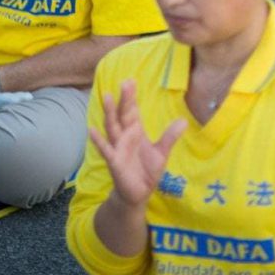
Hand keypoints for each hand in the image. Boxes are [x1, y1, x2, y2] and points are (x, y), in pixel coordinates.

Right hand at [88, 79, 186, 208]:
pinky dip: (99, 140)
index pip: (133, 112)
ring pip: (112, 128)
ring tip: (108, 97)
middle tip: (125, 82)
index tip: (131, 81)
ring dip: (110, 113)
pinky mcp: (114, 162)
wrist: (138, 193)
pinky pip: (106, 150)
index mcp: (135, 133)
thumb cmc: (146, 171)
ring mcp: (117, 148)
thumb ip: (170, 137)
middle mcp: (124, 138)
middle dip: (124, 100)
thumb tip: (183, 121)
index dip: (131, 98)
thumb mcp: (161, 153)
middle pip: (123, 115)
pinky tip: (91, 130)